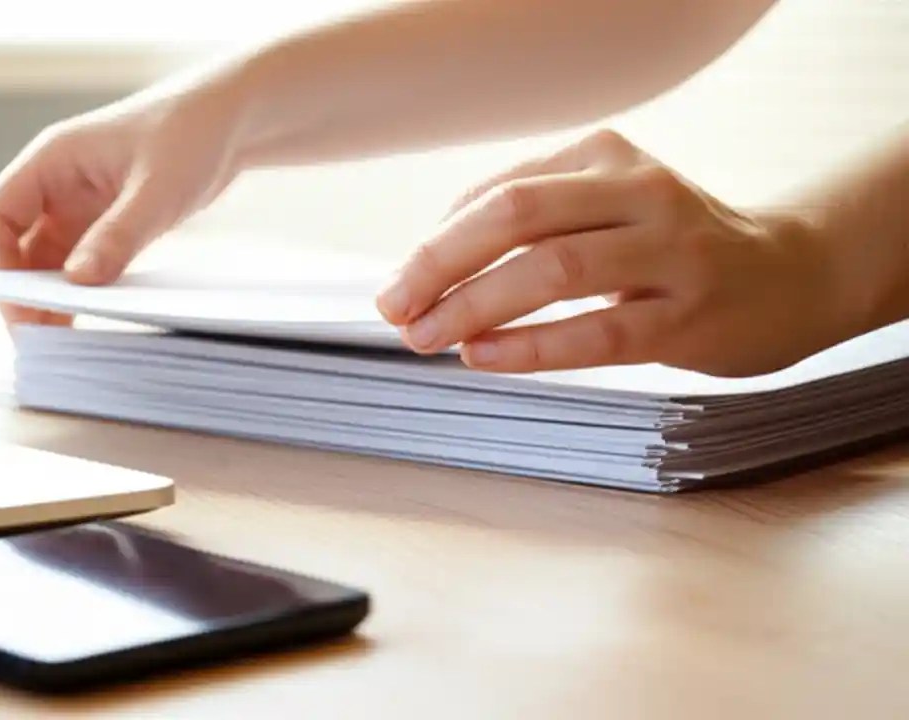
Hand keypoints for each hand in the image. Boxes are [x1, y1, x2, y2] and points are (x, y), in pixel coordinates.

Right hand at [0, 88, 243, 325]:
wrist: (229, 122)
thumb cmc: (191, 133)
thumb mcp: (157, 189)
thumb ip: (118, 234)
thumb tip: (79, 280)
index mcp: (51, 159)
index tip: (17, 303)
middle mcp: (55, 184)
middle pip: (12, 246)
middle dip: (19, 291)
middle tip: (37, 338)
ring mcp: (77, 207)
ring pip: (43, 262)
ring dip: (46, 298)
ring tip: (59, 340)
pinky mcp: (101, 226)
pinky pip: (75, 266)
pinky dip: (76, 294)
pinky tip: (85, 321)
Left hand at [376, 130, 846, 376]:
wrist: (793, 276)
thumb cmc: (672, 246)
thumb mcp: (606, 206)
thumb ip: (530, 220)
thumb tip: (429, 263)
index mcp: (607, 157)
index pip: (498, 193)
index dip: (436, 242)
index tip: (398, 286)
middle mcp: (641, 192)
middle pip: (516, 216)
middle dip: (439, 263)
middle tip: (394, 308)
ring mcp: (672, 252)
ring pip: (552, 271)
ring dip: (473, 306)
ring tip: (426, 336)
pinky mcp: (690, 317)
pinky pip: (595, 333)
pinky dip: (528, 345)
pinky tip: (481, 356)